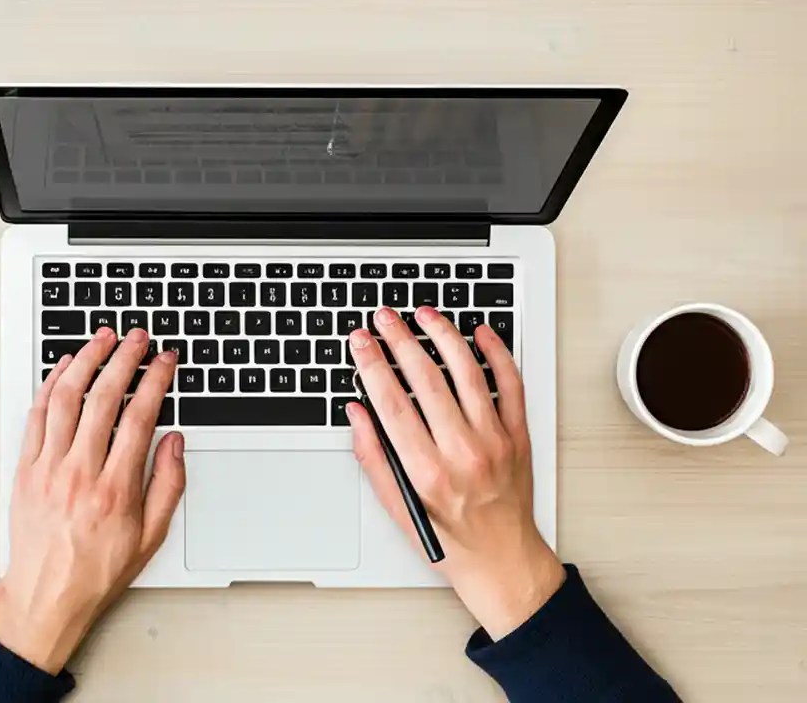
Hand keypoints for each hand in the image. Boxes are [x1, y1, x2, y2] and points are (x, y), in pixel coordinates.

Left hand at [0, 327, 184, 673]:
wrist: (46, 595)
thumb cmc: (97, 570)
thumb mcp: (151, 536)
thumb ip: (168, 485)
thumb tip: (174, 441)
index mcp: (116, 489)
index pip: (140, 417)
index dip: (155, 381)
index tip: (165, 362)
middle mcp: (79, 473)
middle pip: (104, 398)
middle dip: (124, 359)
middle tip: (138, 338)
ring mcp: (48, 468)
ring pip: (66, 398)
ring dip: (86, 361)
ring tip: (102, 339)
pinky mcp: (25, 469)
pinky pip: (36, 416)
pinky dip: (50, 386)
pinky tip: (64, 368)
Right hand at [347, 306, 563, 639]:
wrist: (503, 560)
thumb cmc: (450, 540)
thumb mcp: (397, 508)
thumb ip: (373, 458)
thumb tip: (357, 413)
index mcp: (427, 471)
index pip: (391, 402)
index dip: (372, 365)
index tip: (360, 343)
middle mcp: (462, 452)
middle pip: (425, 380)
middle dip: (399, 340)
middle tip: (384, 318)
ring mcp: (494, 441)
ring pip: (467, 373)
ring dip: (443, 336)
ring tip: (425, 314)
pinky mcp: (518, 436)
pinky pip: (510, 385)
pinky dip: (496, 354)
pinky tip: (480, 334)